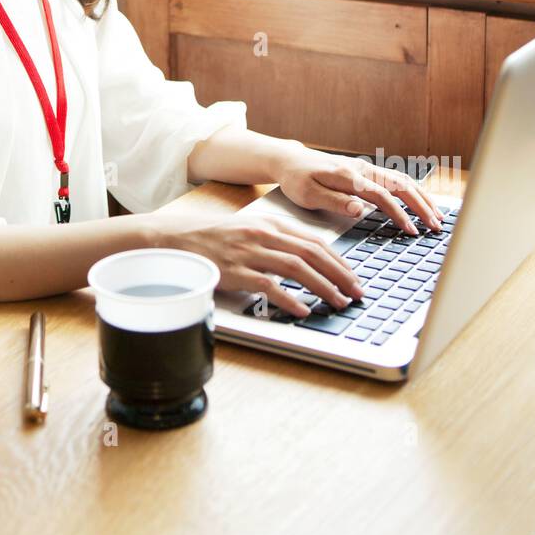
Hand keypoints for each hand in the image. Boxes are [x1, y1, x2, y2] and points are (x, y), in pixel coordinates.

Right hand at [148, 208, 363, 314]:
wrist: (177, 239)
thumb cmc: (214, 237)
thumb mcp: (249, 230)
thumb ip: (275, 240)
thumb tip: (306, 259)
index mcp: (269, 224)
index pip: (314, 241)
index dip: (338, 260)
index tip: (353, 276)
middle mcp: (263, 235)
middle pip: (312, 254)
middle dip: (340, 274)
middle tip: (357, 292)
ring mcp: (249, 252)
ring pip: (297, 268)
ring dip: (324, 287)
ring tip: (339, 302)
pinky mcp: (236, 271)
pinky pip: (269, 286)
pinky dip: (290, 299)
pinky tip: (303, 310)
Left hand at [273, 142, 443, 233]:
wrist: (289, 160)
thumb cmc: (296, 180)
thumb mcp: (307, 194)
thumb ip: (334, 202)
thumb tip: (360, 209)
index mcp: (349, 177)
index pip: (382, 196)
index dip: (399, 214)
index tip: (412, 231)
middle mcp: (361, 169)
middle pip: (400, 185)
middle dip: (421, 205)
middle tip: (437, 226)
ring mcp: (365, 168)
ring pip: (402, 180)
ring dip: (421, 197)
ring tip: (437, 216)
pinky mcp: (365, 170)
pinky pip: (395, 179)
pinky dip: (413, 191)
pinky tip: (421, 202)